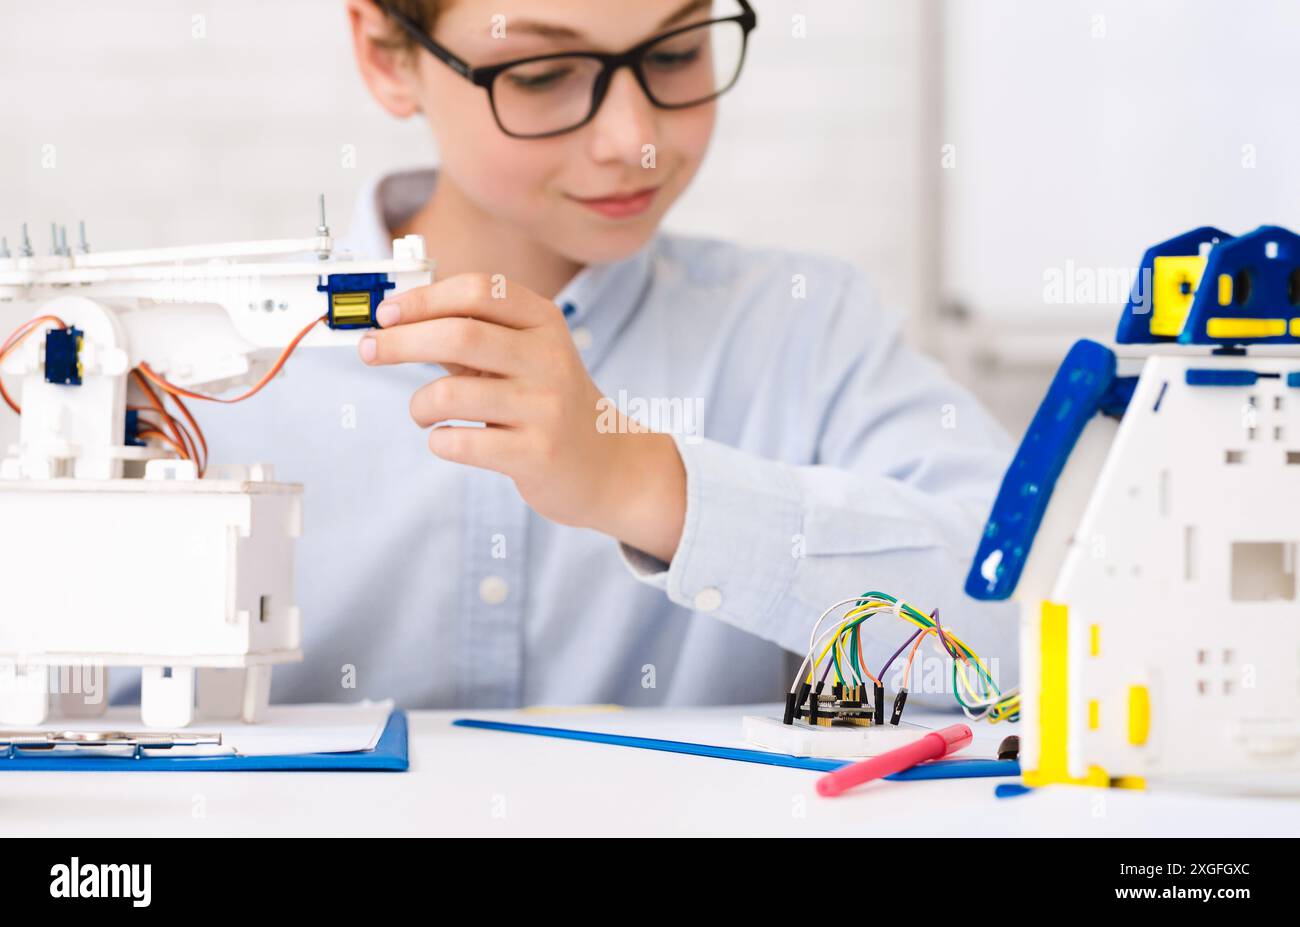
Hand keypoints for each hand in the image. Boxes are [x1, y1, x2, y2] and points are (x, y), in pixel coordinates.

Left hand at [358, 274, 685, 561]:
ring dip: (419, 404)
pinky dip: (439, 440)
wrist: (605, 465)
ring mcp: (546, 408)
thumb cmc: (545, 402)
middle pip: (460, 336)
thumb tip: (393, 319)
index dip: (424, 298)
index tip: (386, 313)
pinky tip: (447, 440)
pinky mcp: (537, 454)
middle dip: (401, 341)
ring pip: (453, 395)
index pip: (478, 291)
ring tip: (422, 412)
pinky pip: (462, 443)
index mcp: (545, 323)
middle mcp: (550, 359)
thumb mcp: (521, 356)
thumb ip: (467, 334)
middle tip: (369, 350)